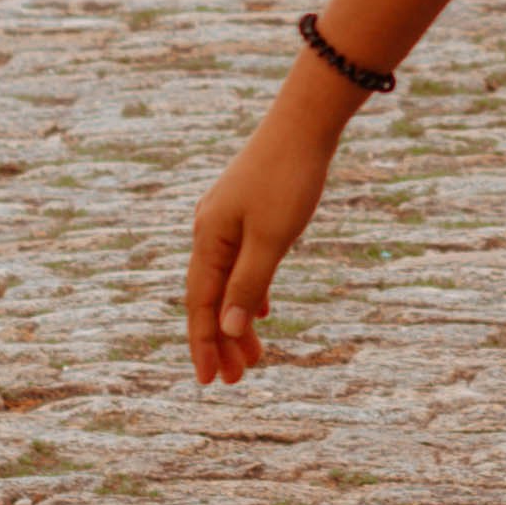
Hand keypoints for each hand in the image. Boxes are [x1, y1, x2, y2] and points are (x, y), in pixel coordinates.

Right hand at [185, 87, 351, 385]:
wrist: (305, 122)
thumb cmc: (289, 178)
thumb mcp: (272, 237)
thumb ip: (249, 284)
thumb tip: (229, 329)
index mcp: (209, 240)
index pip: (200, 306)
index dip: (204, 346)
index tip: (210, 382)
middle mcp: (209, 232)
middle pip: (211, 298)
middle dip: (222, 341)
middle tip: (236, 380)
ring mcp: (226, 221)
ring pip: (227, 282)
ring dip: (238, 320)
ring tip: (254, 356)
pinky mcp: (246, 211)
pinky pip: (241, 263)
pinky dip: (250, 291)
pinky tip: (263, 312)